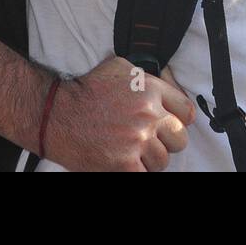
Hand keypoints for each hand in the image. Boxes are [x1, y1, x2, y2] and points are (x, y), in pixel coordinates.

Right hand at [42, 55, 195, 170]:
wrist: (58, 113)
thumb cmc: (87, 90)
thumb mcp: (122, 69)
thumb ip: (149, 79)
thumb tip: (168, 86)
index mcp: (151, 90)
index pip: (187, 112)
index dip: (179, 120)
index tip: (171, 125)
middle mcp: (148, 115)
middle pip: (179, 139)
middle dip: (167, 142)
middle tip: (152, 141)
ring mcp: (137, 140)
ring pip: (163, 161)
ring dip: (150, 159)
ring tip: (134, 153)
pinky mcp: (124, 164)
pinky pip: (146, 174)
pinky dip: (138, 171)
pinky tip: (127, 163)